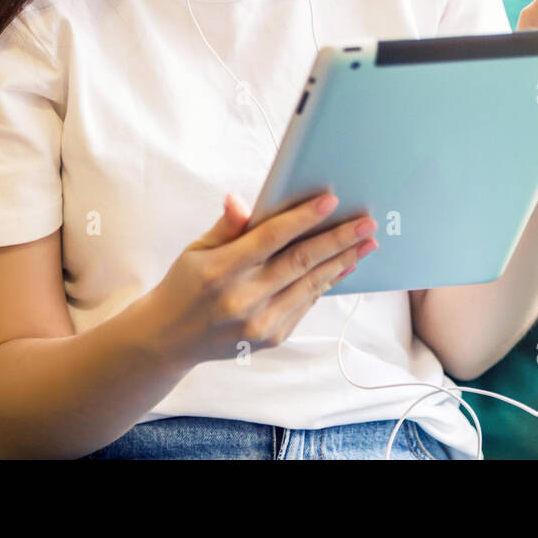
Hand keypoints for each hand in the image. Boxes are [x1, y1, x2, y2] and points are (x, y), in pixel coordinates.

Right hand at [153, 191, 377, 369]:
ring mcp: (259, 323)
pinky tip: (344, 266)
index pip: (270, 238)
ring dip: (343, 262)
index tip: (331, 199)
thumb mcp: (196, 249)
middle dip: (338, 240)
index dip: (303, 218)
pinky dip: (327, 283)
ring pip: (310, 285)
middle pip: (300, 262)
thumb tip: (241, 200)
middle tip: (368, 223)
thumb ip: (226, 226)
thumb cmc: (186, 284)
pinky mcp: (271, 337)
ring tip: (367, 243)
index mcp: (220, 270)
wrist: (170, 338)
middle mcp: (242, 299)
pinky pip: (306, 304)